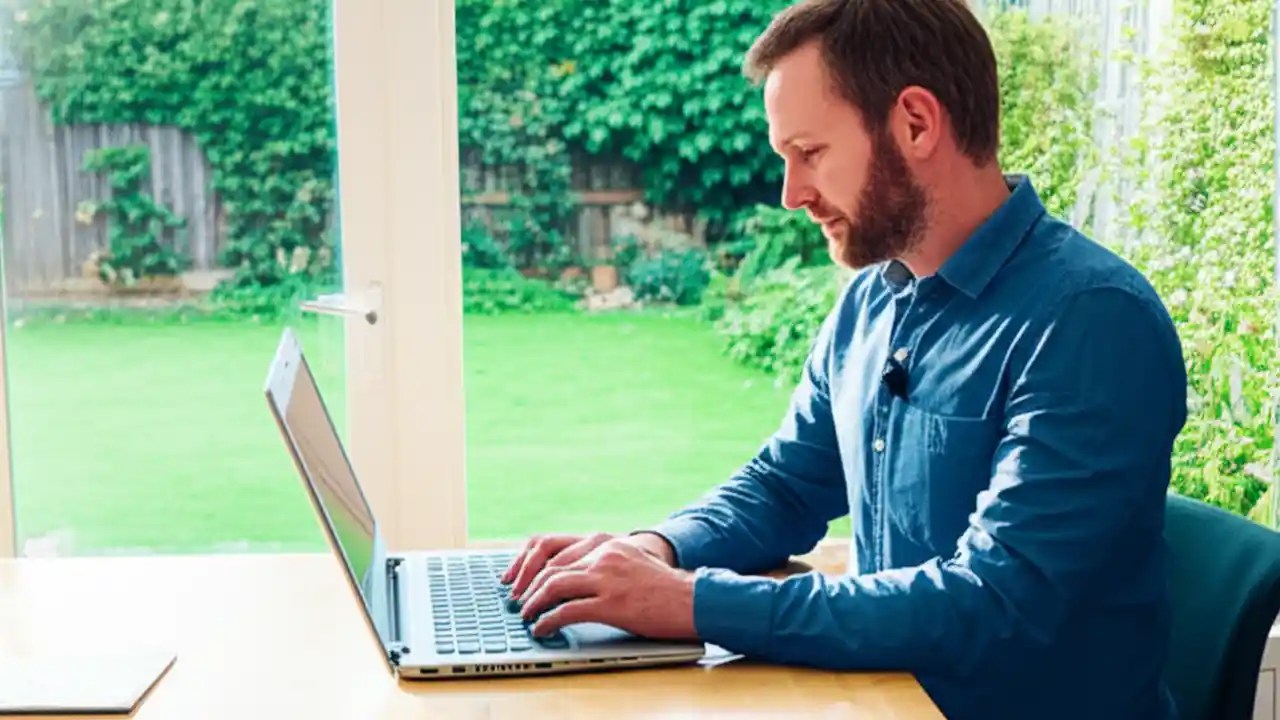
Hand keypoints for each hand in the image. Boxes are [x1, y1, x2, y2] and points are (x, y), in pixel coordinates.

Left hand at [518, 539, 696, 640]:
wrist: (692, 600)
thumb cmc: (664, 588)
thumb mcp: (631, 562)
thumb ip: (605, 564)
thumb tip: (573, 580)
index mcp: (607, 543)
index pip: (557, 550)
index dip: (534, 567)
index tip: (522, 580)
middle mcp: (604, 555)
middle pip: (551, 568)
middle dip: (529, 587)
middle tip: (519, 602)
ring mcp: (607, 578)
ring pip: (554, 586)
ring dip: (534, 603)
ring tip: (527, 616)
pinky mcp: (611, 603)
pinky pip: (567, 611)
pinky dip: (549, 621)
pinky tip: (543, 628)